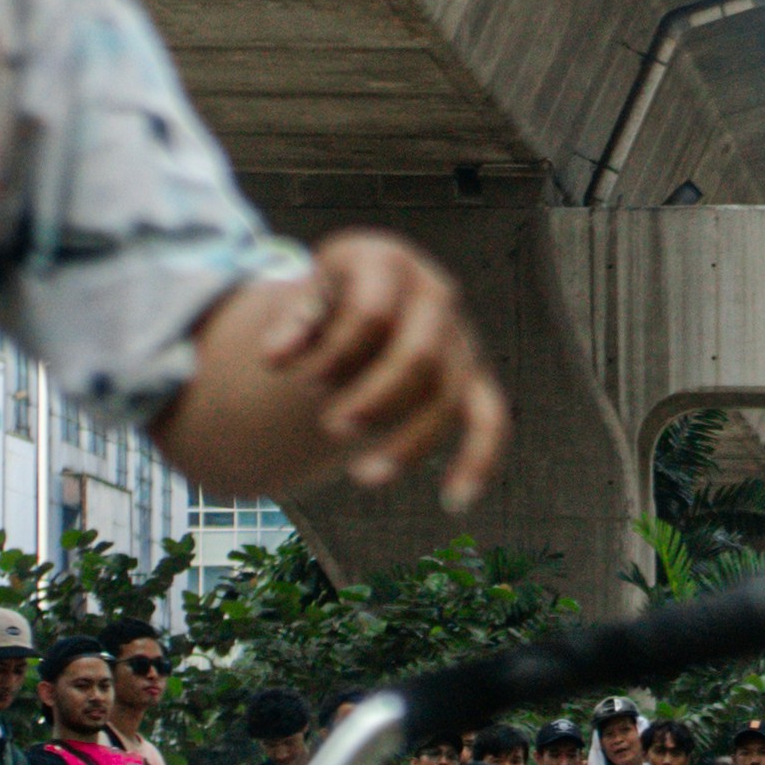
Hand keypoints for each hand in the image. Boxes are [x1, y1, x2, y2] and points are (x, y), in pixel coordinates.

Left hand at [266, 229, 513, 504]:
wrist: (360, 301)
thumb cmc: (326, 303)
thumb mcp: (302, 301)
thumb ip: (291, 324)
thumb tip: (274, 358)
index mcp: (388, 263)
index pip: (370, 313)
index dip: (331, 351)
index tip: (285, 375)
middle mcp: (436, 296)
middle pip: (420, 356)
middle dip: (375, 399)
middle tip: (331, 428)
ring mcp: (460, 339)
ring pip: (451, 397)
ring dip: (409, 443)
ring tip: (361, 475)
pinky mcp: (474, 381)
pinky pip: (490, 423)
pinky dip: (478, 462)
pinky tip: (454, 501)